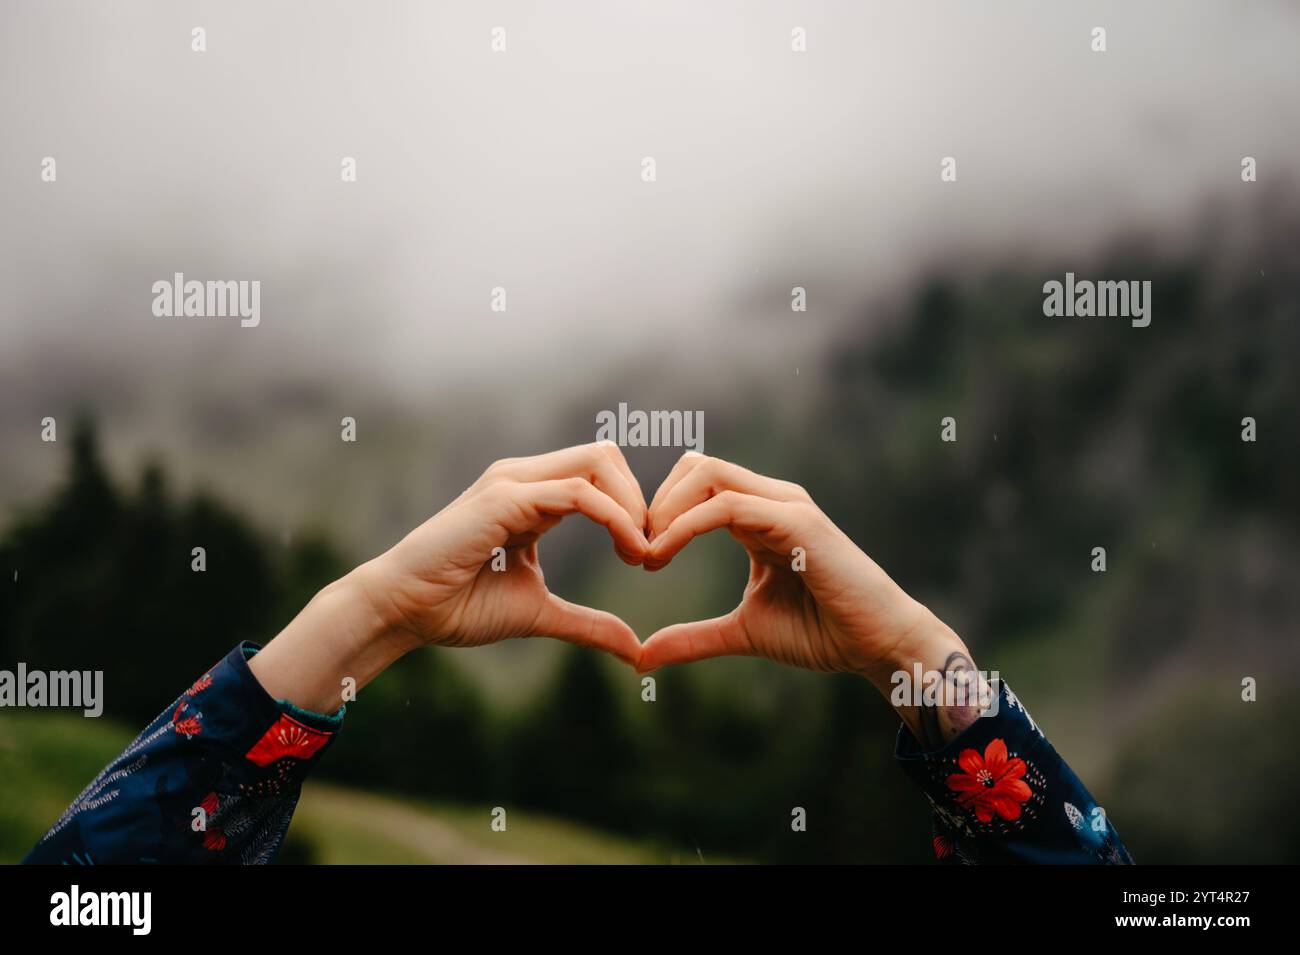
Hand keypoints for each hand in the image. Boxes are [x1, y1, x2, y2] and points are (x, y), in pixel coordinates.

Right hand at [364, 442, 648, 662]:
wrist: (404, 611)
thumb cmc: (459, 606)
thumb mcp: (540, 613)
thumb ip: (588, 624)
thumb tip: (636, 649)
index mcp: (534, 495)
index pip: (602, 473)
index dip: (635, 509)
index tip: (647, 558)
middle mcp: (525, 478)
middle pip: (607, 455)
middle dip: (641, 500)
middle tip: (650, 552)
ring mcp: (514, 482)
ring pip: (598, 461)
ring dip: (633, 506)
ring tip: (641, 553)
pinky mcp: (505, 498)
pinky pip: (578, 492)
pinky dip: (615, 518)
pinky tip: (628, 550)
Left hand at [637, 453, 976, 742]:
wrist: (878, 645)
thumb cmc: (823, 633)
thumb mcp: (743, 632)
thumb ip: (695, 636)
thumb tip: (643, 654)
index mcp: (758, 516)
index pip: (696, 483)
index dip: (657, 512)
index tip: (635, 557)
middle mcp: (772, 500)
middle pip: (696, 466)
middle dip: (654, 503)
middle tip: (634, 551)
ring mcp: (785, 505)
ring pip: (707, 474)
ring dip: (665, 510)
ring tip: (646, 554)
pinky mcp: (795, 521)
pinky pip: (726, 505)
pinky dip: (685, 525)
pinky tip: (662, 555)